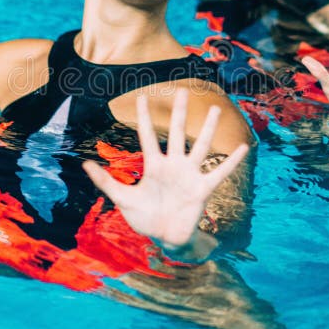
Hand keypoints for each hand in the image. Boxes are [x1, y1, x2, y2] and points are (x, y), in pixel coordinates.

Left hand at [82, 90, 248, 252]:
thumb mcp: (122, 199)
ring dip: (207, 129)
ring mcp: (189, 175)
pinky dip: (231, 162)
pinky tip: (243, 147)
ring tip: (214, 109)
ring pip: (199, 147)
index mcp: (153, 165)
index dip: (144, 117)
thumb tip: (84, 164)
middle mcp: (173, 165)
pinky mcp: (202, 189)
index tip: (143, 96)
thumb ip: (106, 181)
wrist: (165, 238)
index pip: (147, 135)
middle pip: (175, 133)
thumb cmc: (145, 217)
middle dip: (178, 113)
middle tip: (182, 90)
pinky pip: (219, 173)